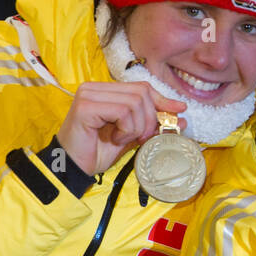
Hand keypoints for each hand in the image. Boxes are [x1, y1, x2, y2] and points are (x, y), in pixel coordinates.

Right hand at [57, 81, 186, 175]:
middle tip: (141, 138)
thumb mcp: (132, 135)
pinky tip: (114, 138)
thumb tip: (181, 115)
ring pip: (135, 102)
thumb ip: (152, 123)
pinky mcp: (85, 106)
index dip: (162, 99)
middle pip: (142, 93)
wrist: (74, 168)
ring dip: (136, 127)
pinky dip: (126, 129)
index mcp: (106, 90)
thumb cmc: (98, 151)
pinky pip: (122, 111)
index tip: (180, 109)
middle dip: (150, 118)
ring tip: (122, 139)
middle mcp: (95, 87)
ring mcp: (89, 94)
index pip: (142, 87)